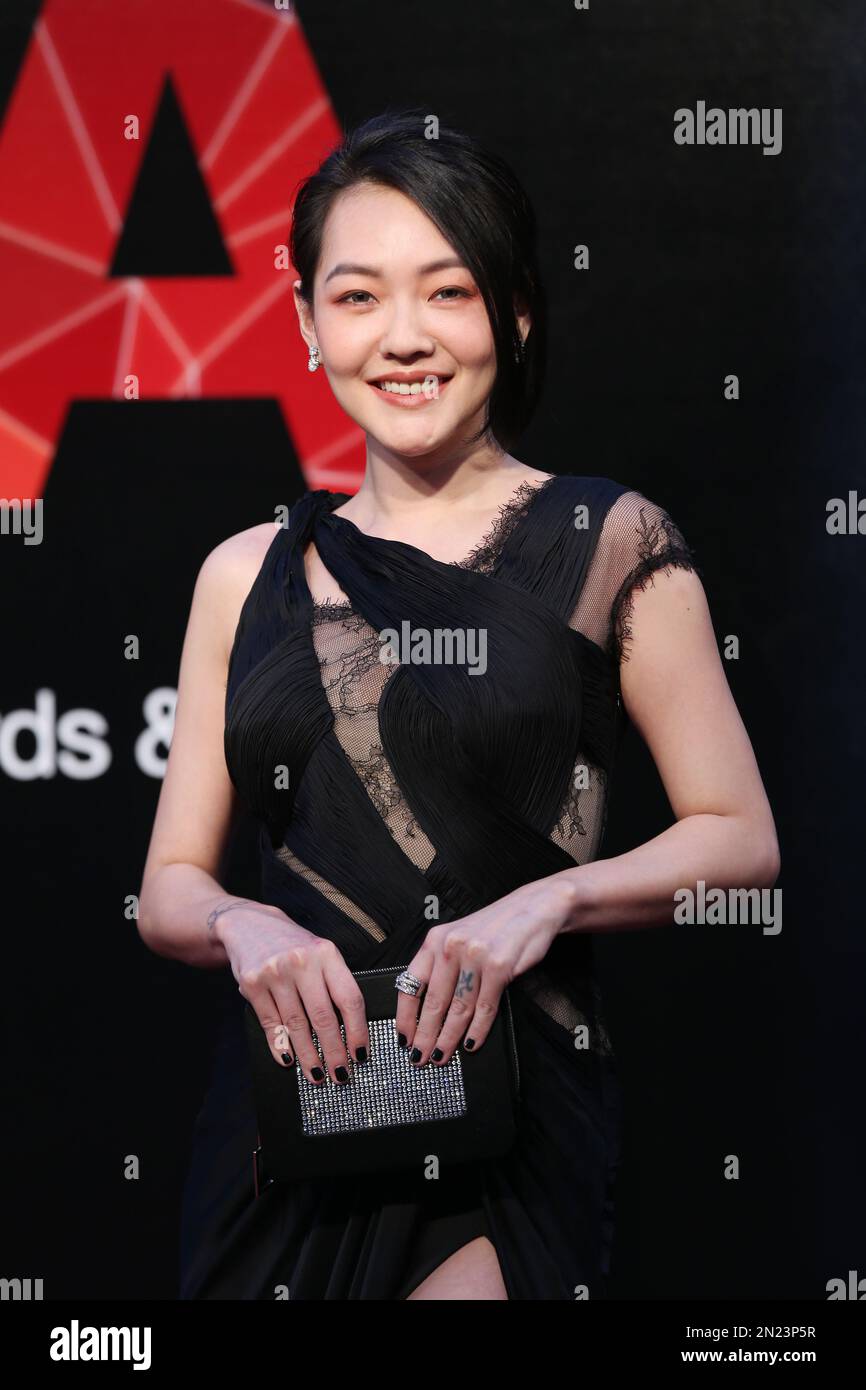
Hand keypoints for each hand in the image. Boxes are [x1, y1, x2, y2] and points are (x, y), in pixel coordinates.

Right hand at [211, 900, 368, 1083]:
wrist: (248, 924)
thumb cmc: (291, 945)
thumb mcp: (319, 953)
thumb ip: (333, 983)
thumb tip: (350, 1031)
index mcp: (327, 954)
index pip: (349, 998)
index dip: (358, 1031)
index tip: (361, 1054)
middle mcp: (302, 962)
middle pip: (324, 1017)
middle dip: (334, 1052)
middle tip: (340, 1074)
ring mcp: (275, 972)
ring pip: (297, 1025)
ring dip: (308, 1055)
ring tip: (316, 1074)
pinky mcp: (252, 983)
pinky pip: (270, 1023)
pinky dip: (280, 1046)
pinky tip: (288, 1060)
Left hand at [395, 875, 575, 1065]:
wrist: (533, 908)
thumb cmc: (494, 927)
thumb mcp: (458, 937)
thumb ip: (441, 965)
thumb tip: (426, 1010)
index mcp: (435, 939)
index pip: (411, 984)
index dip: (405, 1016)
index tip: (404, 1038)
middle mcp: (451, 946)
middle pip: (433, 1002)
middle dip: (425, 1035)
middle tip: (419, 1058)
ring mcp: (475, 956)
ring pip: (458, 1009)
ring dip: (449, 1038)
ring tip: (441, 1056)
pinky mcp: (499, 967)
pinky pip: (485, 1007)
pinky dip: (477, 1030)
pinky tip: (471, 1044)